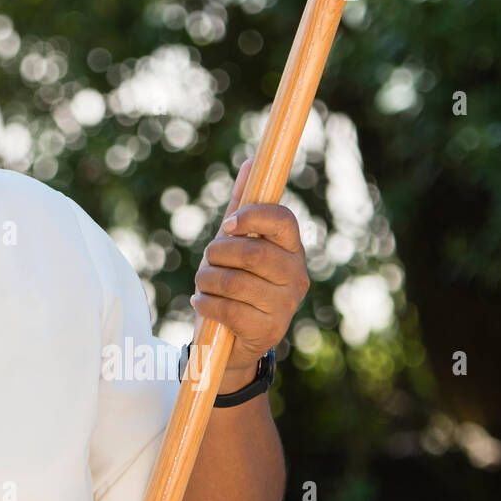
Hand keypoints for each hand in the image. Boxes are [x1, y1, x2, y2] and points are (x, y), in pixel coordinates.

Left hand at [190, 158, 309, 374]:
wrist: (230, 338)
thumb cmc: (235, 281)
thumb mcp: (236, 243)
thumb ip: (242, 206)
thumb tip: (251, 162)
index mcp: (292, 249)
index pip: (283, 220)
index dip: (251, 217)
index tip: (227, 225)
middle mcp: (296, 276)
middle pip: (252, 253)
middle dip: (217, 255)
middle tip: (208, 262)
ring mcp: (286, 306)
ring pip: (234, 282)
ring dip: (206, 280)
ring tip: (204, 285)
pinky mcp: (268, 331)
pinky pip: (227, 309)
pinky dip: (204, 303)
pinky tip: (203, 303)